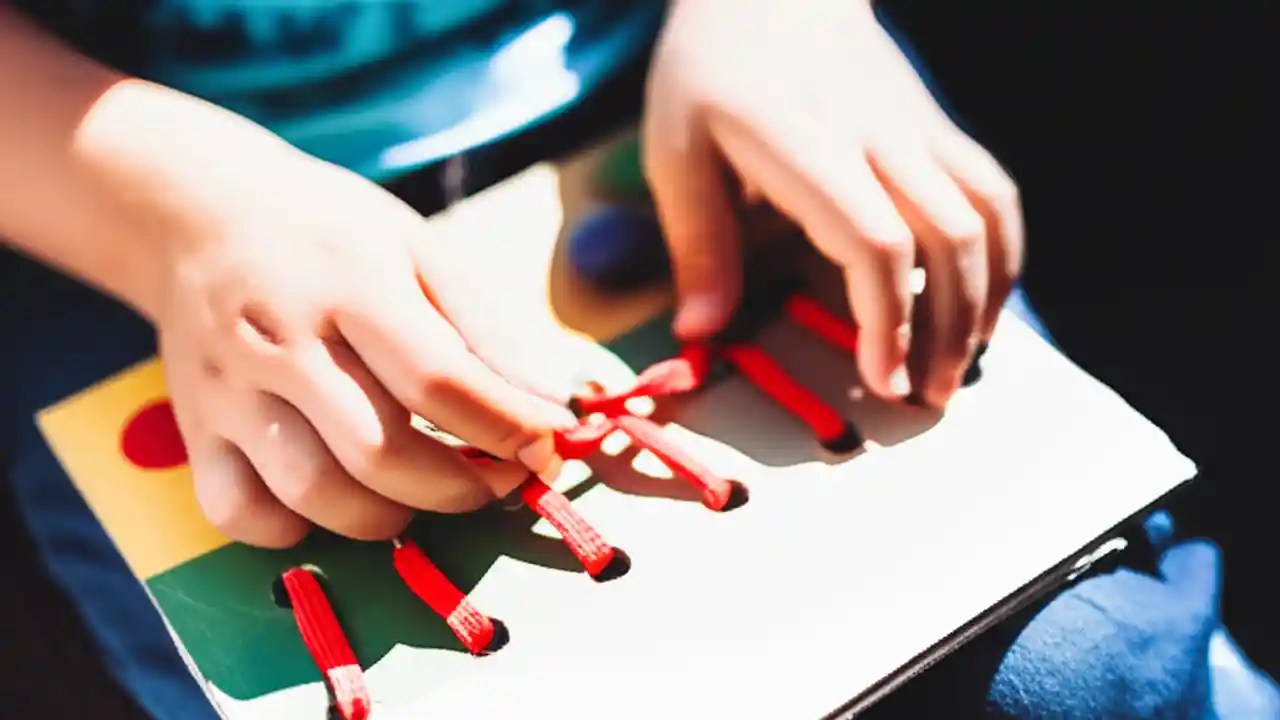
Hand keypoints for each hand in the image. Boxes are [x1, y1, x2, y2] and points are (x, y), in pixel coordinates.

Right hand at [134, 136, 590, 547]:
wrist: (198, 214)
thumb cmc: (330, 235)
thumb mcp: (420, 249)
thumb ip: (485, 330)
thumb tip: (549, 406)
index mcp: (349, 284)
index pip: (438, 381)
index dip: (507, 427)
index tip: (550, 445)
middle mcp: (281, 341)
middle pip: (378, 453)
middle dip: (459, 488)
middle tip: (496, 480)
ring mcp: (229, 391)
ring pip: (313, 494)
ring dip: (388, 517)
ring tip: (422, 493)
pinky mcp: (194, 429)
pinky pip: (239, 513)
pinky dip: (295, 529)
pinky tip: (335, 499)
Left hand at [643, 0, 1023, 406]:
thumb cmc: (710, 72)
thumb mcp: (676, 148)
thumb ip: (697, 240)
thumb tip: (702, 332)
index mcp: (808, 145)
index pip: (875, 240)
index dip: (888, 319)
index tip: (882, 380)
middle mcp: (880, 136)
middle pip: (949, 236)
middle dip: (949, 328)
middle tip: (927, 398)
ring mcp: (918, 126)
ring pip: (987, 212)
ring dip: (988, 295)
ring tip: (964, 362)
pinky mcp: (936, 125)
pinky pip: (993, 189)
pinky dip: (1002, 252)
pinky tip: (982, 300)